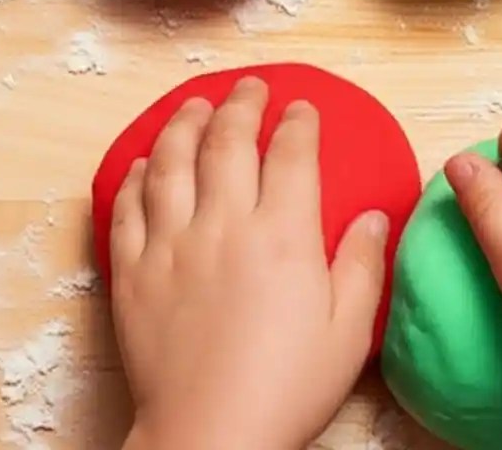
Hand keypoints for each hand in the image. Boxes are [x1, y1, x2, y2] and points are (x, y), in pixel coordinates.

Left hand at [111, 77, 389, 449]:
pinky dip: (134, 176)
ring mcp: (171, 244)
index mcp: (283, 234)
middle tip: (252, 87)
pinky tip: (143, 163)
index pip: (291, 154)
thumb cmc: (288, 387)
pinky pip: (127, 207)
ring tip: (195, 105)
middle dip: (243, 104)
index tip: (302, 109)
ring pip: (170, 161)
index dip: (298, 122)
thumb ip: (363, 265)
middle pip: (228, 141)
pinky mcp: (132, 271)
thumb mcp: (347, 331)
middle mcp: (224, 224)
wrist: (211, 434)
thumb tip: (374, 216)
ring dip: (183, 124)